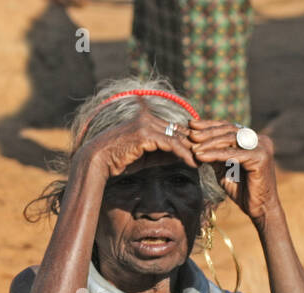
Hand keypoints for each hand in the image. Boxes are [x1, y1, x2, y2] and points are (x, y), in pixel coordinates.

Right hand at [74, 111, 198, 183]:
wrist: (97, 161)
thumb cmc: (117, 161)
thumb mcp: (143, 156)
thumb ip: (160, 152)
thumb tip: (179, 156)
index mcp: (144, 118)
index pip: (171, 127)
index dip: (186, 139)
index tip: (198, 151)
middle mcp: (146, 117)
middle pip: (177, 130)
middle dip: (192, 144)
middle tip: (206, 155)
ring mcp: (146, 124)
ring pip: (176, 137)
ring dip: (191, 150)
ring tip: (202, 161)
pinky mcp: (146, 134)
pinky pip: (172, 145)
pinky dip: (184, 155)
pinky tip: (193, 164)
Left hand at [187, 119, 279, 225]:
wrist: (259, 208)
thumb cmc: (242, 190)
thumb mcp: (224, 169)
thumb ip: (214, 156)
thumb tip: (195, 144)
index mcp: (254, 139)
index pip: (229, 128)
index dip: (210, 125)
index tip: (192, 125)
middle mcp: (260, 139)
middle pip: (229, 130)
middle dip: (208, 132)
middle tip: (190, 133)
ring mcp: (262, 147)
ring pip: (230, 140)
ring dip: (209, 143)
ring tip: (192, 147)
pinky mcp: (260, 157)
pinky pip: (233, 154)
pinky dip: (215, 155)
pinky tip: (200, 156)